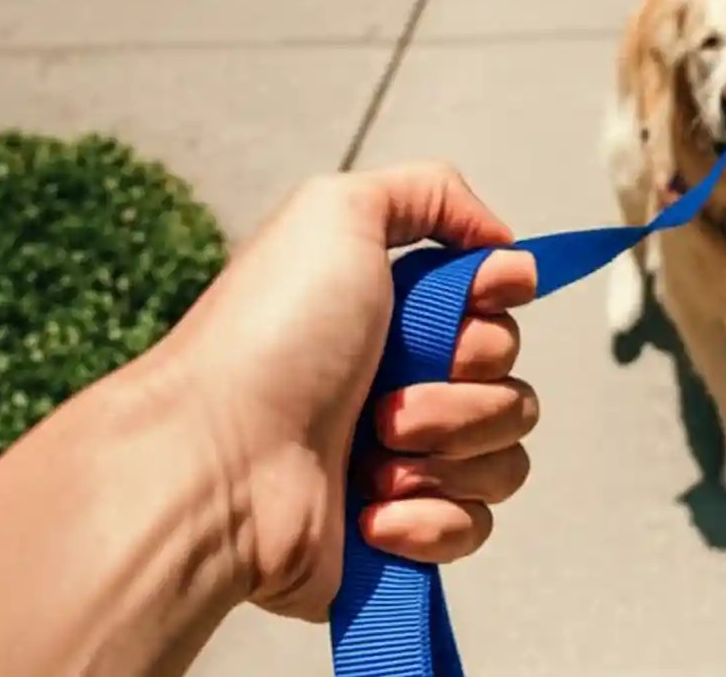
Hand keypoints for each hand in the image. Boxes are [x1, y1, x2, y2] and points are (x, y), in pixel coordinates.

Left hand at [158, 163, 538, 620]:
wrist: (215, 462)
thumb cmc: (267, 339)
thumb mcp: (338, 213)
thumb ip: (431, 192)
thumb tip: (499, 238)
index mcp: (394, 317)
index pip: (498, 310)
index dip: (496, 302)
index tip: (476, 297)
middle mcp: (403, 386)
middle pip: (510, 383)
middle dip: (460, 385)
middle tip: (385, 393)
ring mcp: (405, 463)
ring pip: (504, 458)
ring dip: (446, 450)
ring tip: (373, 453)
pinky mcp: (401, 533)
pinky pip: (473, 526)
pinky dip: (429, 519)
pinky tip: (370, 510)